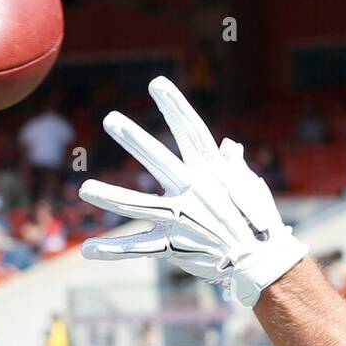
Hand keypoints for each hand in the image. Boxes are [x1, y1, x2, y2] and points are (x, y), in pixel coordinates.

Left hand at [80, 77, 308, 306]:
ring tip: (84, 189)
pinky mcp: (174, 245)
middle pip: (160, 161)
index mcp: (212, 172)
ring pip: (140, 205)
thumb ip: (233, 166)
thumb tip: (230, 146)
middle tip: (111, 119)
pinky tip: (87, 250)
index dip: (176, 107)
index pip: (192, 133)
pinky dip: (114, 250)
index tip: (157, 84)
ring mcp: (182, 219)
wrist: (261, 261)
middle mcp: (194, 191)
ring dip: (112, 196)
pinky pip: (139, 248)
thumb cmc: (258, 220)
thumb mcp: (250, 187)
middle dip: (136, 140)